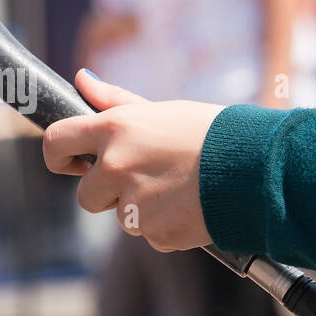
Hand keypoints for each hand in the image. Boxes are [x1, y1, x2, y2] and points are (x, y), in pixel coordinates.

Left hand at [42, 70, 224, 251]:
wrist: (259, 169)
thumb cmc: (212, 133)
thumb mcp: (162, 110)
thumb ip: (116, 102)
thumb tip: (80, 80)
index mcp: (115, 129)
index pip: (56, 142)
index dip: (57, 156)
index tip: (71, 163)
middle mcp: (116, 166)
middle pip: (86, 195)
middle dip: (107, 193)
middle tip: (147, 178)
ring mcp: (133, 204)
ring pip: (122, 217)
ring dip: (143, 210)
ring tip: (181, 188)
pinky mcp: (155, 233)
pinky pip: (150, 235)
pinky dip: (167, 226)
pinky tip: (192, 207)